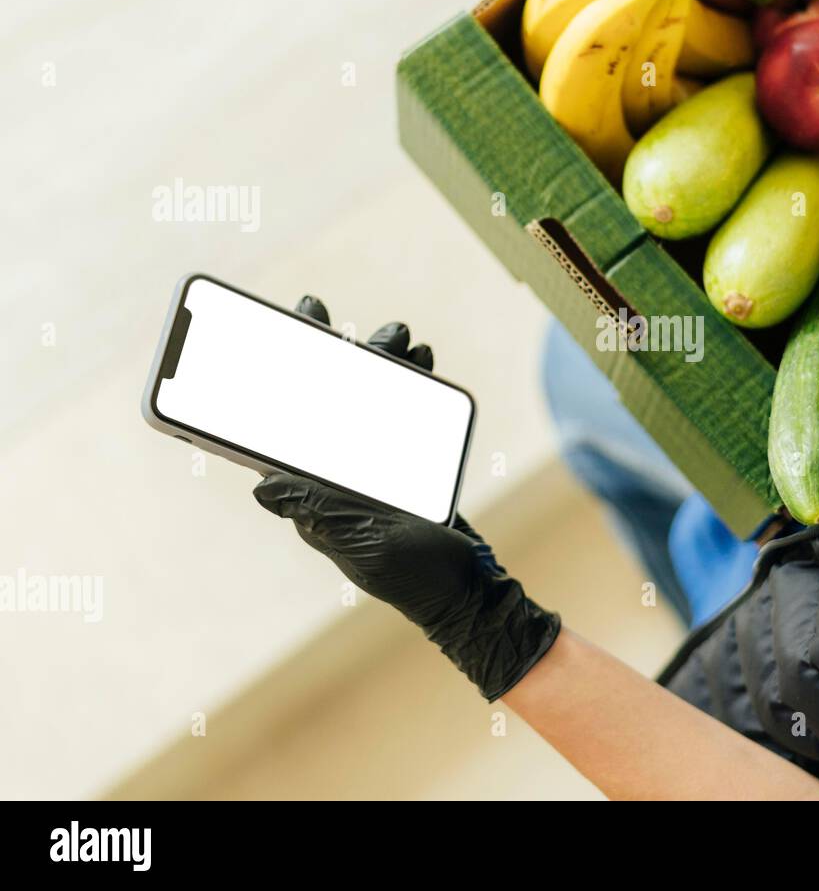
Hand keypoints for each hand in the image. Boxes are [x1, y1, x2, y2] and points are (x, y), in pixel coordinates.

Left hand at [252, 296, 559, 700]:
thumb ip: (323, 511)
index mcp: (317, 493)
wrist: (470, 593)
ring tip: (396, 337)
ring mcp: (372, 468)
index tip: (268, 337)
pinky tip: (420, 360)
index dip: (272, 380)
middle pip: (321, 400)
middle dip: (324, 354)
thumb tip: (262, 485)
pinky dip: (410, 384)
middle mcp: (338, 475)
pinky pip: (403, 414)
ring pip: (365, 400)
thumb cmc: (415, 576)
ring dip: (376, 363)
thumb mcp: (366, 542)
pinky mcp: (407, 464)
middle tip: (318, 311)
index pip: (283, 428)